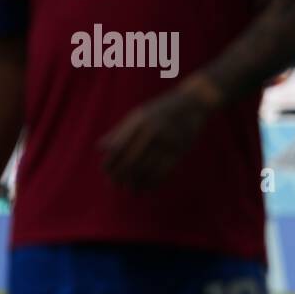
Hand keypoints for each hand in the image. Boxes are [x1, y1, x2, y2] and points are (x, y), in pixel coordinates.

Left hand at [98, 78, 216, 191]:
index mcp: (139, 122)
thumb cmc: (161, 109)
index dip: (110, 163)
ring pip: (147, 169)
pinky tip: (148, 187)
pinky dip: (154, 182)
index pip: (118, 147)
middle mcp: (152, 131)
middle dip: (121, 176)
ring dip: (137, 183)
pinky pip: (164, 171)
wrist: (193, 103)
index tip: (106, 173)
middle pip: (131, 161)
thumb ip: (120, 131)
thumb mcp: (139, 115)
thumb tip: (101, 148)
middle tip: (116, 185)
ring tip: (131, 190)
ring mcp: (167, 141)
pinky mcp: (180, 150)